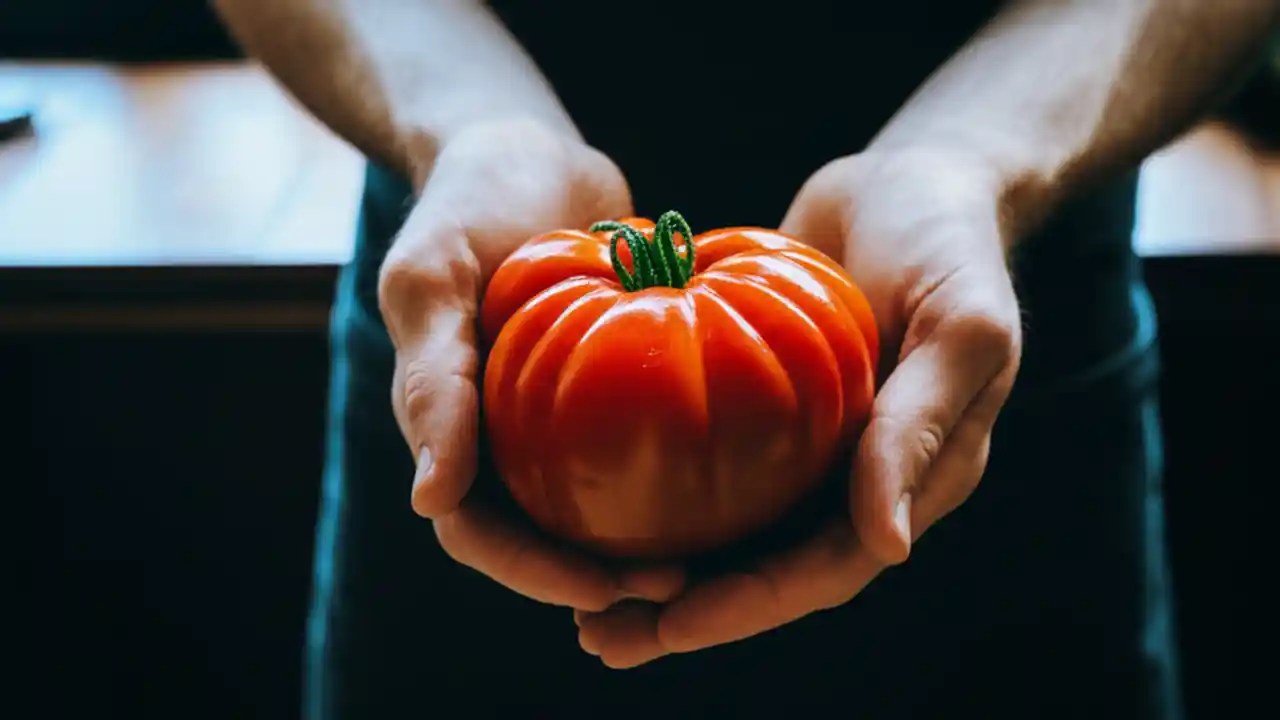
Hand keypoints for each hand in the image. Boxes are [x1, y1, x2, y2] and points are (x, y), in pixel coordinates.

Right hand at [377, 119, 684, 610]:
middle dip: (601, 578)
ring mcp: (556, 417)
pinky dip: (678, 471)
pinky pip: (643, 444)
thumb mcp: (434, 277)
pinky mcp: (611, 388)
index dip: (535, 574)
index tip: (608, 590)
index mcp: (448, 430)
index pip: (480, 533)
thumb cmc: (468, 200)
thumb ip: (431, 380)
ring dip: (644, 542)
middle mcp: (502, 437)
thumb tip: (431, 500)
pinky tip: (745, 476)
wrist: (528, 149)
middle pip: (544, 538)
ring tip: (716, 560)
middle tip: (680, 586)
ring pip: (597, 505)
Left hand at [575, 148, 1023, 666]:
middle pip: (767, 568)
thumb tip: (887, 544)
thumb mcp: (961, 326)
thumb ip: (922, 428)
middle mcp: (853, 477)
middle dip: (688, 612)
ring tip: (580, 599)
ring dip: (661, 568)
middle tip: (599, 636)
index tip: (671, 627)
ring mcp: (806, 445)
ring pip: (729, 527)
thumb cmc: (950, 243)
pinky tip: (587, 495)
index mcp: (912, 479)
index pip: (829, 568)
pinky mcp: (763, 405)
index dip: (752, 606)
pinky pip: (706, 459)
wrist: (912, 177)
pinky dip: (654, 487)